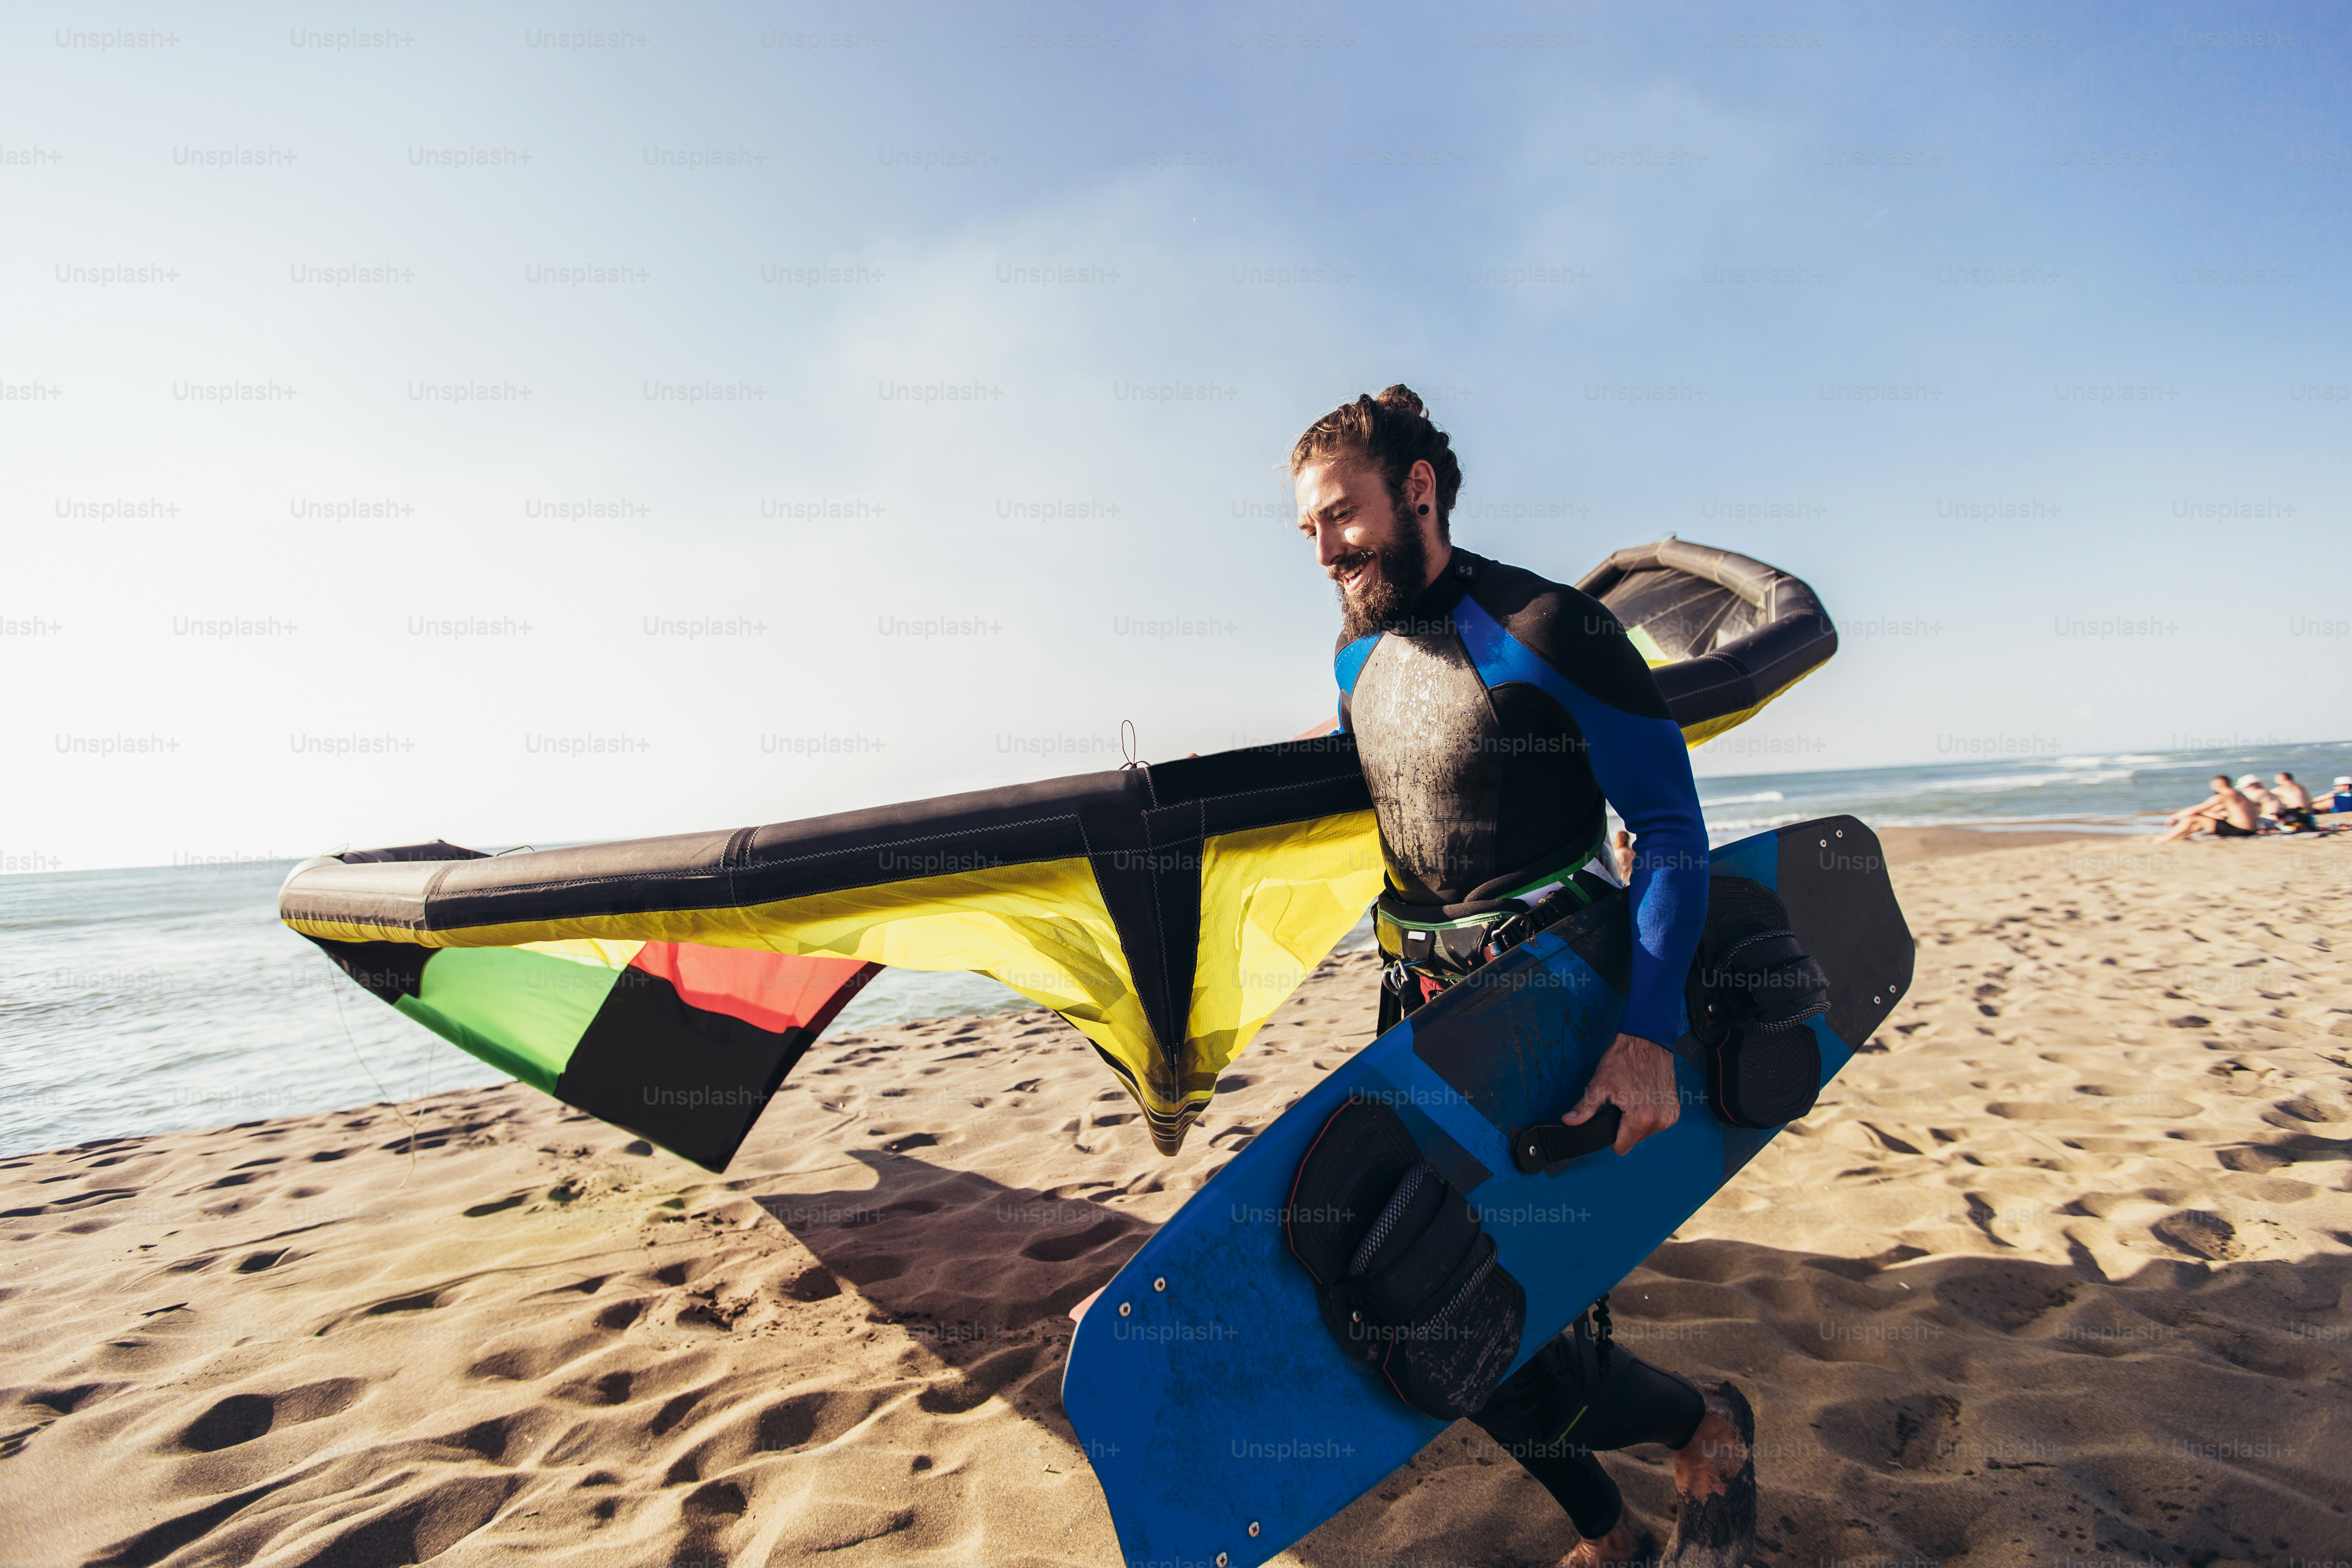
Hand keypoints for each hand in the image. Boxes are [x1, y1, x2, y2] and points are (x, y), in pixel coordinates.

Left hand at [1562, 1032, 1679, 1154]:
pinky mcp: (1675, 1109)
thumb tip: (1569, 1122)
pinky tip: (1644, 1097)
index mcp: (1640, 1118)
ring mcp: (1669, 1115)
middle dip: (1624, 1127)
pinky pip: (1658, 1122)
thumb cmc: (1624, 1059)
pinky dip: (1649, 1114)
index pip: (1622, 1147)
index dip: (1611, 1137)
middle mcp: (1658, 1120)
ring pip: (1646, 1132)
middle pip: (1634, 1140)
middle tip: (1620, 1104)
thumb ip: (1585, 1108)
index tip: (1609, 1122)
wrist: (1647, 1041)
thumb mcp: (1599, 1085)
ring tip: (1632, 1098)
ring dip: (1637, 1121)